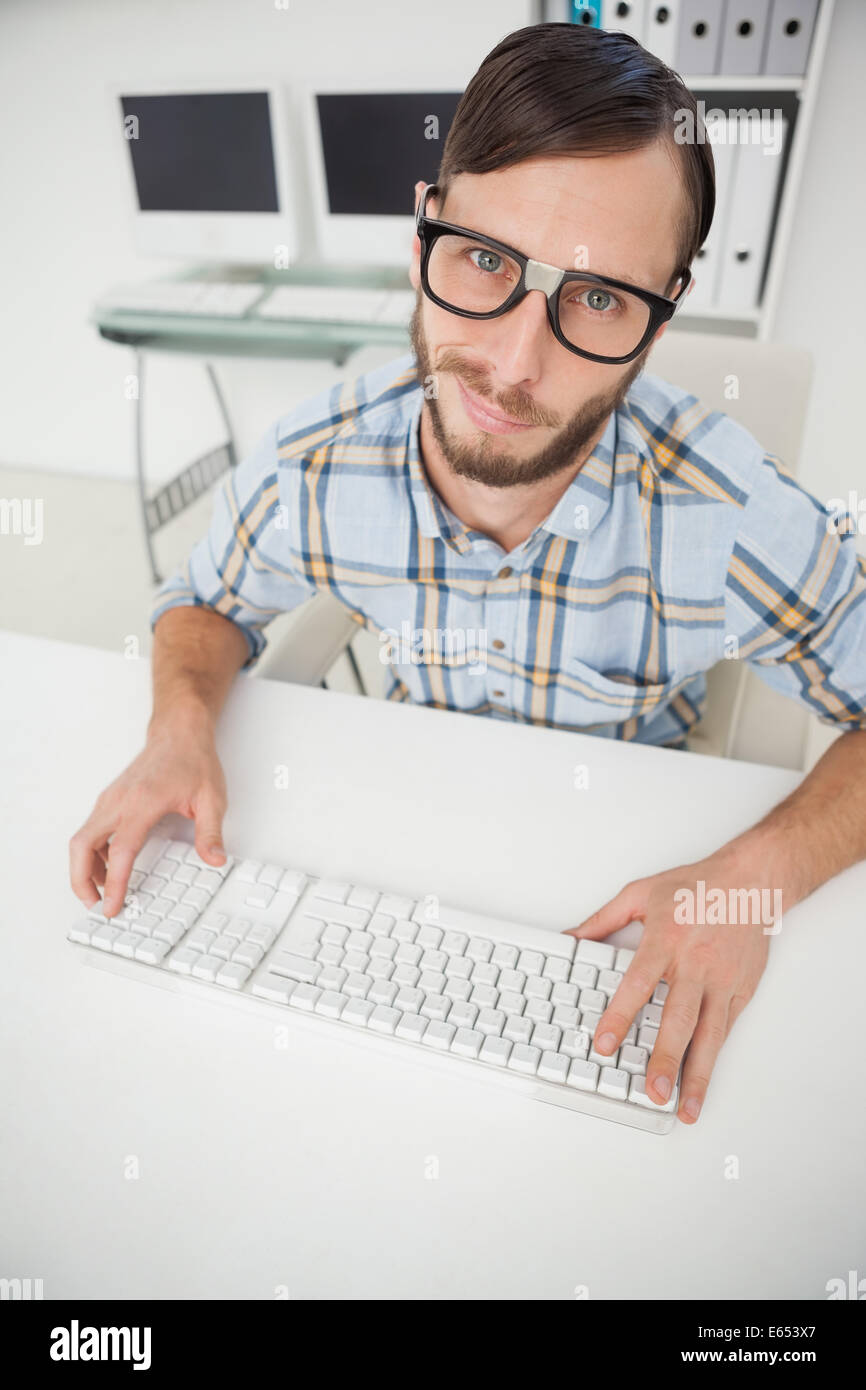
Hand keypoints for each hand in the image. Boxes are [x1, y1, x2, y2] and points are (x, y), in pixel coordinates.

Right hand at [69, 717, 228, 917]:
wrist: (179, 733)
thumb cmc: (192, 761)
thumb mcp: (212, 798)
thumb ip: (211, 833)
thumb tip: (215, 860)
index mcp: (142, 802)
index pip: (121, 850)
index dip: (114, 883)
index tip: (112, 905)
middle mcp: (118, 801)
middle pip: (82, 846)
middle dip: (80, 880)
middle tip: (94, 904)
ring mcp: (110, 800)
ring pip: (81, 839)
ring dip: (85, 868)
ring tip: (102, 891)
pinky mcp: (109, 800)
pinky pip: (90, 831)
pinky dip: (92, 853)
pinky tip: (110, 866)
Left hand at [565, 851, 776, 1123]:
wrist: (752, 879)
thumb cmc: (696, 886)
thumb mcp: (641, 893)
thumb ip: (602, 920)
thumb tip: (569, 938)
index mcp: (665, 940)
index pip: (638, 985)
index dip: (620, 1017)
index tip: (604, 1044)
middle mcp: (695, 964)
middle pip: (678, 1020)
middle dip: (666, 1060)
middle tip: (653, 1093)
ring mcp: (722, 980)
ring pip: (709, 1035)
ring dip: (697, 1075)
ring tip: (685, 1108)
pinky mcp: (742, 990)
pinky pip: (726, 1029)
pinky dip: (715, 1057)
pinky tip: (704, 1081)